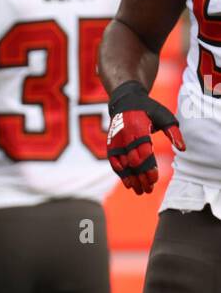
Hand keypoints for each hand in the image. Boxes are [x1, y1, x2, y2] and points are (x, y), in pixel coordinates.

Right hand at [106, 79, 184, 193]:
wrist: (125, 101)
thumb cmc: (148, 109)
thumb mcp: (164, 116)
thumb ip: (173, 133)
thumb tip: (182, 149)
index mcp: (139, 127)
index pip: (144, 152)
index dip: (148, 168)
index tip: (155, 180)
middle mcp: (125, 135)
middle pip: (133, 162)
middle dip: (141, 177)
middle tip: (148, 190)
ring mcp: (116, 141)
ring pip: (123, 165)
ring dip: (131, 179)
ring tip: (140, 191)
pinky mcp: (111, 145)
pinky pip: (114, 162)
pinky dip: (121, 174)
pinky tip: (128, 183)